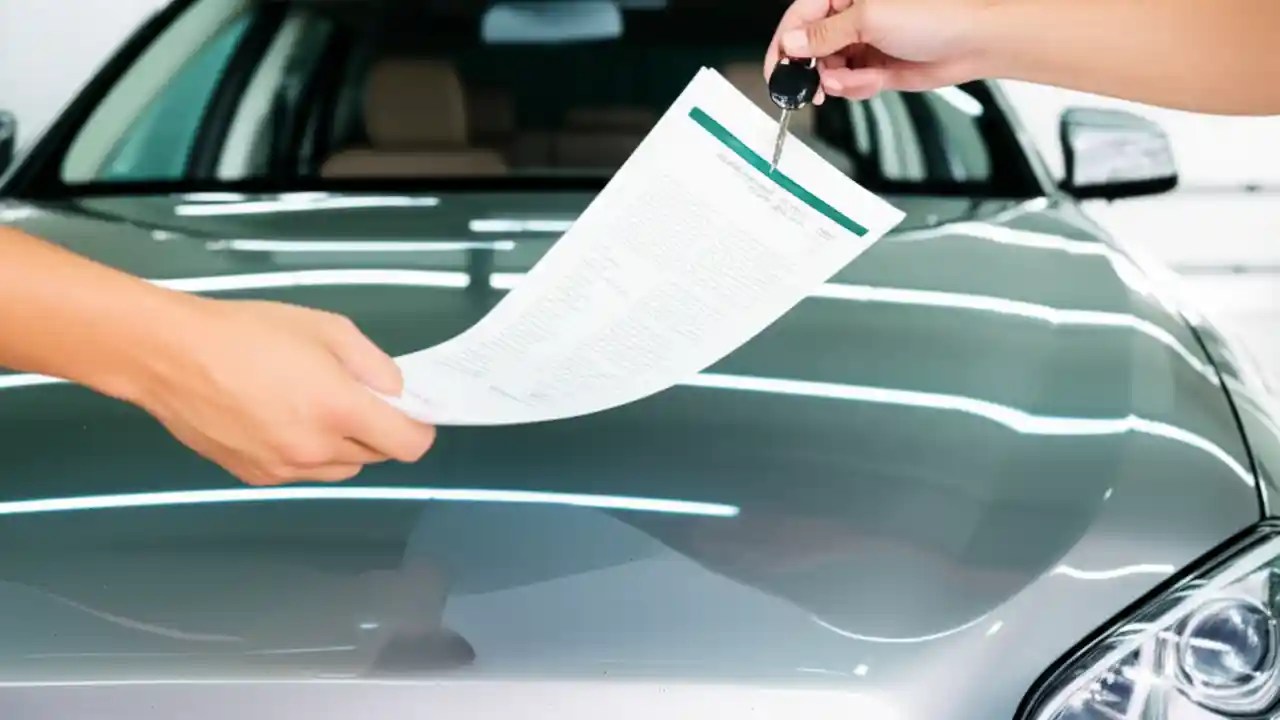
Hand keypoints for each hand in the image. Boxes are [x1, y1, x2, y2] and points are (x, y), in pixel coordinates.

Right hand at [132, 297, 435, 484]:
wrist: (170, 355)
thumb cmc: (248, 332)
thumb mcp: (326, 329)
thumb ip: (374, 364)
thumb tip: (397, 391)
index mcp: (339, 411)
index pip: (408, 446)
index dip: (419, 429)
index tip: (412, 413)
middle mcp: (316, 450)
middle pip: (376, 456)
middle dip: (378, 430)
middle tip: (356, 396)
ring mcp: (284, 469)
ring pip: (340, 469)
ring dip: (344, 445)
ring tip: (314, 405)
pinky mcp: (255, 477)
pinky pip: (302, 472)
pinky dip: (307, 453)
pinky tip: (281, 418)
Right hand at [765, 0, 991, 101]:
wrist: (973, 43)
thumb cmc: (934, 17)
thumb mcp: (869, 19)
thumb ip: (824, 34)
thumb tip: (791, 44)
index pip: (799, 18)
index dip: (783, 45)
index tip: (776, 70)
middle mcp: (851, 17)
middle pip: (810, 48)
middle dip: (811, 69)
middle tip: (812, 85)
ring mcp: (862, 43)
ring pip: (828, 70)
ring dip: (837, 82)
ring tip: (853, 81)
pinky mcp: (874, 66)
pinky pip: (849, 83)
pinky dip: (856, 88)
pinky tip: (871, 81)